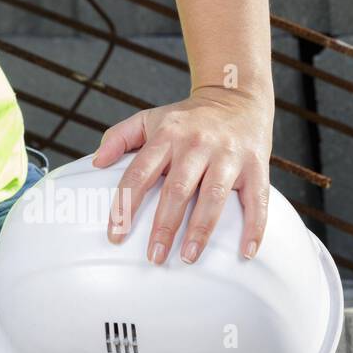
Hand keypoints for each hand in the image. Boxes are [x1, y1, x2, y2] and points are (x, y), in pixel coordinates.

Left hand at [90, 84, 273, 264]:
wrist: (236, 96)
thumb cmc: (187, 118)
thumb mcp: (149, 118)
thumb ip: (119, 137)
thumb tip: (96, 162)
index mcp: (167, 136)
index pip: (140, 174)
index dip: (126, 206)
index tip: (115, 236)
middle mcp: (197, 145)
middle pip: (177, 190)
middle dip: (164, 226)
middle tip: (154, 256)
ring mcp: (228, 156)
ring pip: (213, 196)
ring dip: (201, 230)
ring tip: (188, 257)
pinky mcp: (257, 166)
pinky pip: (256, 200)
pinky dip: (254, 227)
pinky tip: (245, 252)